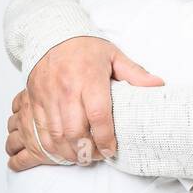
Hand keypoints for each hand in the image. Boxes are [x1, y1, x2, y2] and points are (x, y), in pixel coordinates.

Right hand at [5, 36, 163, 171]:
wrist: (51, 35)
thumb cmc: (85, 48)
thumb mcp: (114, 56)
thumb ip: (135, 74)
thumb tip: (158, 85)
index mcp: (89, 79)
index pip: (98, 115)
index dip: (105, 138)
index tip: (111, 149)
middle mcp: (66, 89)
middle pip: (74, 130)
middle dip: (87, 150)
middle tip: (98, 156)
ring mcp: (47, 96)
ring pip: (55, 135)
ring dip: (69, 152)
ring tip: (82, 157)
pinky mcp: (34, 100)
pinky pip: (40, 130)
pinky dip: (51, 145)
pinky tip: (63, 149)